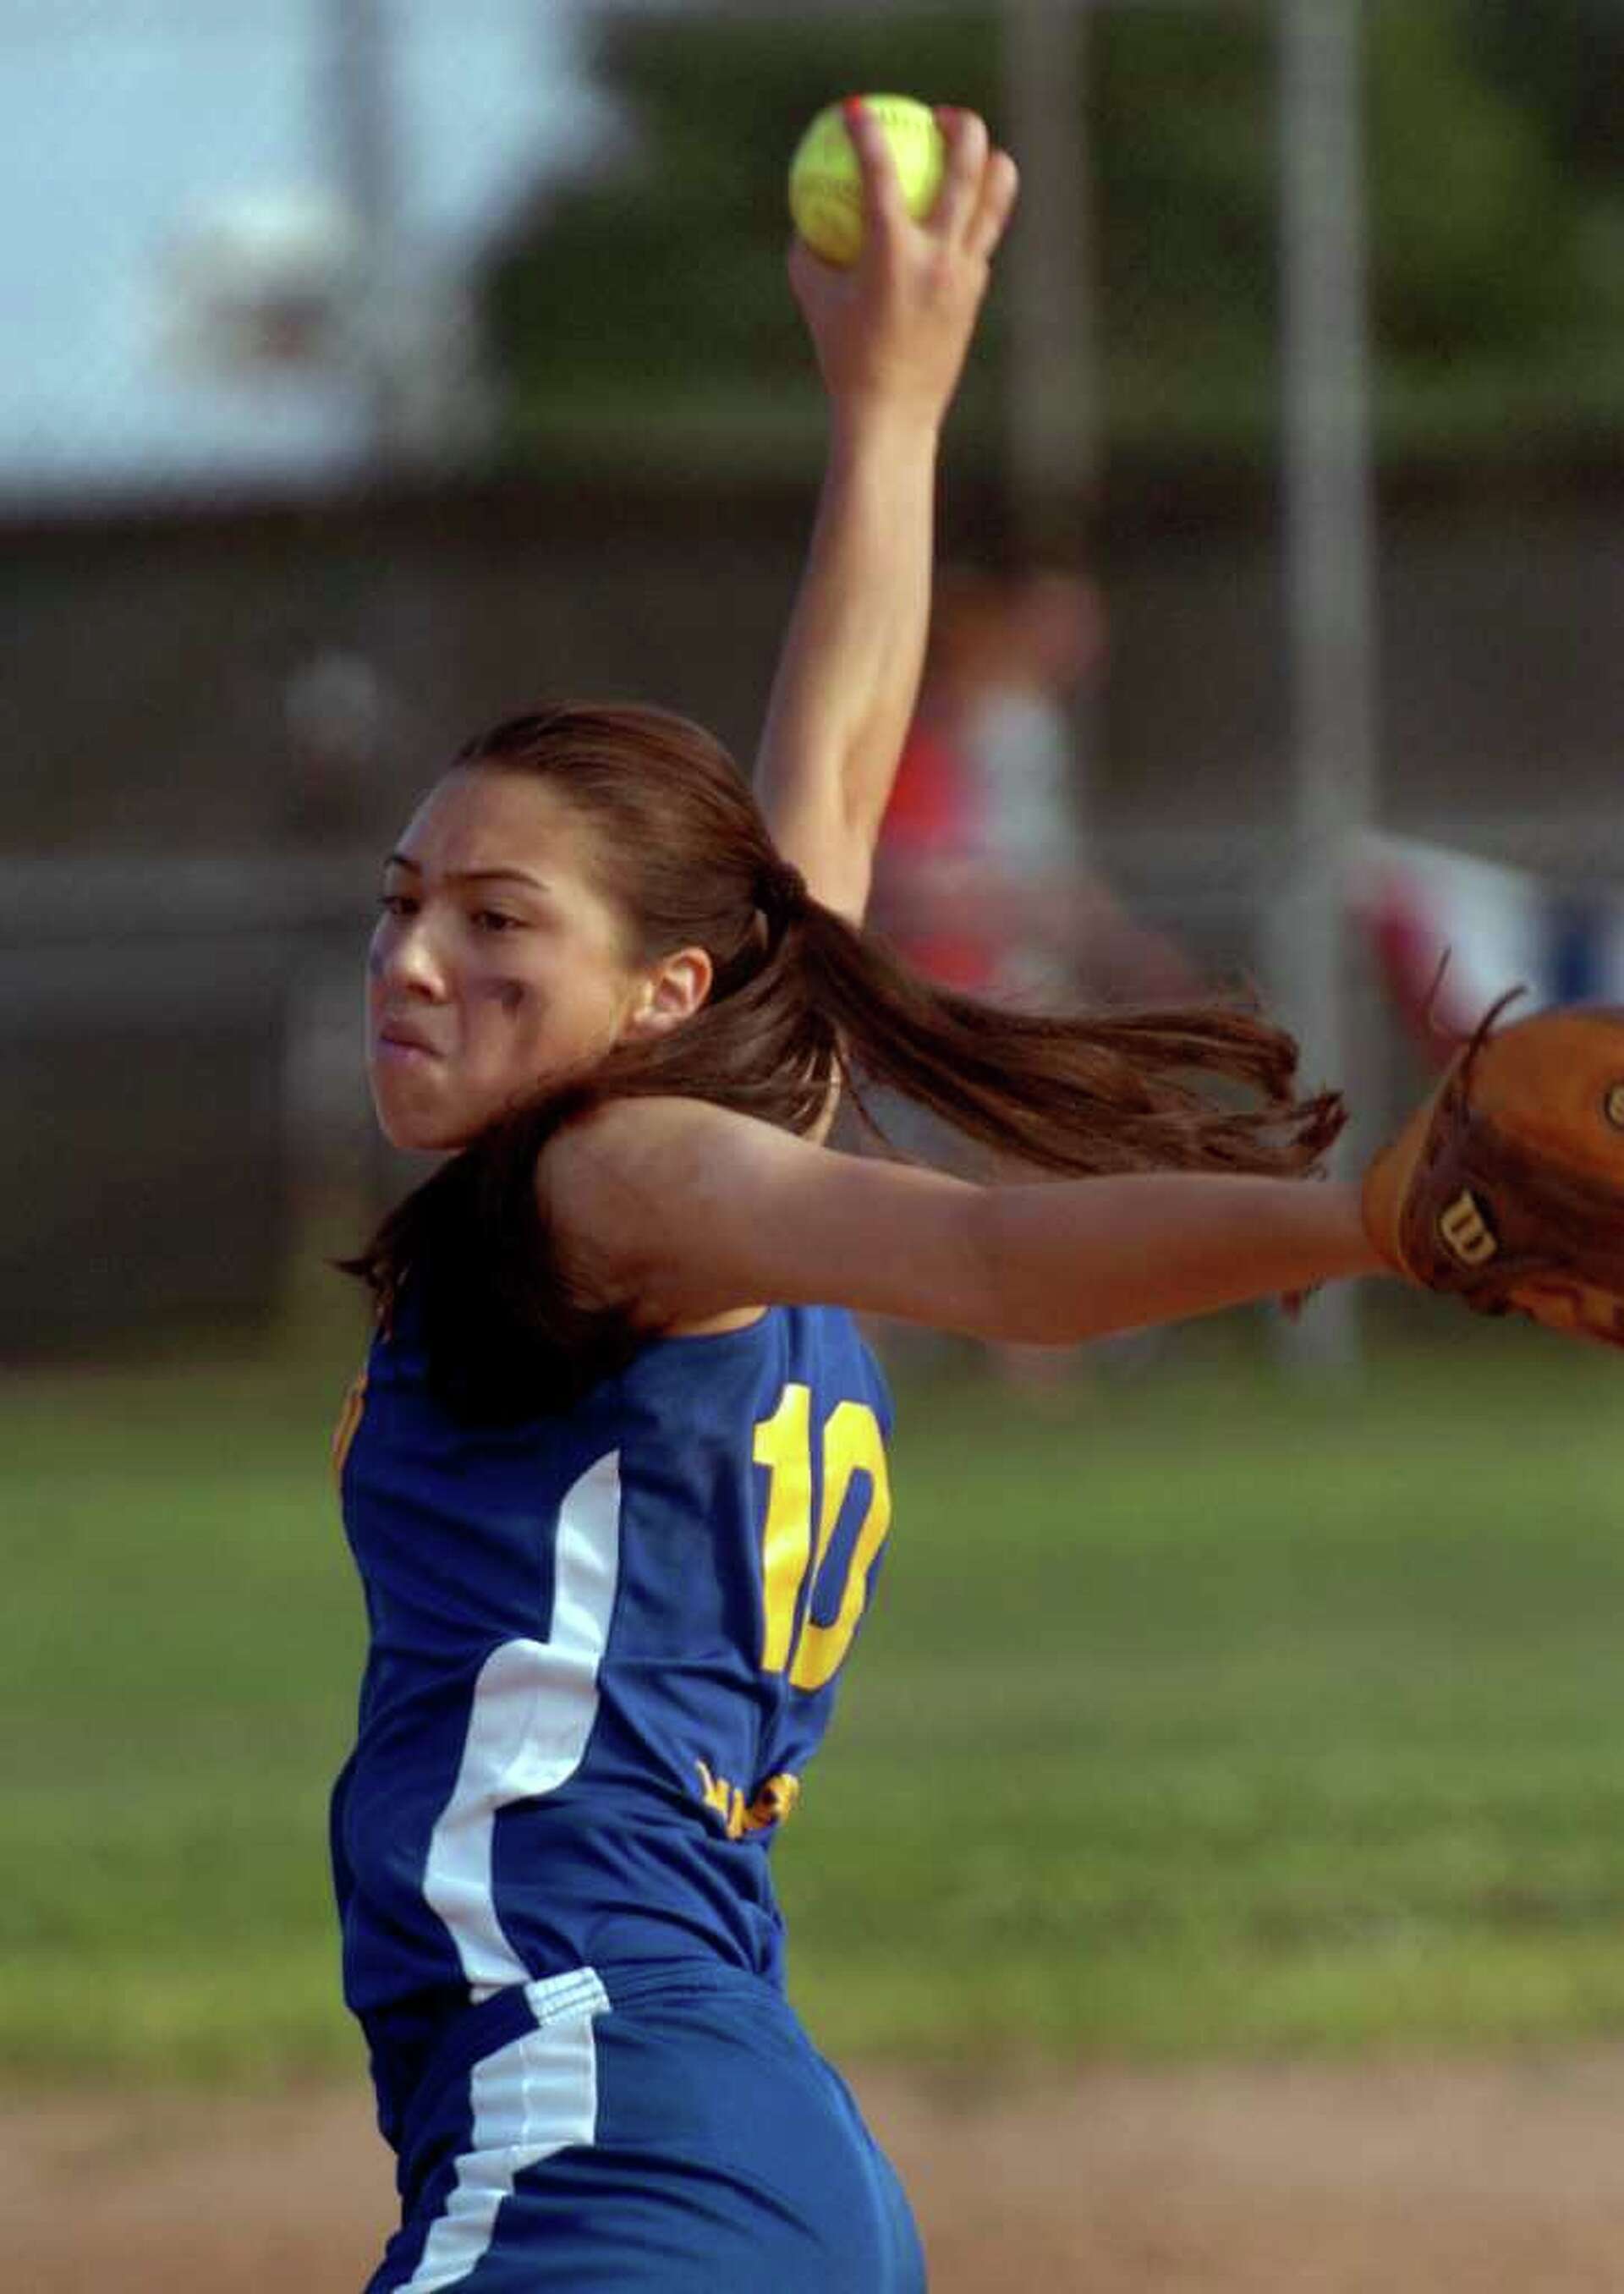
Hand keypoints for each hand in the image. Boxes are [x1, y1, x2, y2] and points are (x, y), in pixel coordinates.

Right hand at [788, 102, 1019, 430]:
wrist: (892, 414)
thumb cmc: (844, 358)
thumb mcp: (815, 300)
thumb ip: (809, 251)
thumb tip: (806, 214)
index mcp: (892, 253)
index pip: (880, 173)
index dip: (866, 133)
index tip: (855, 110)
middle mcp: (938, 255)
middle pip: (965, 166)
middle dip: (958, 126)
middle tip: (938, 117)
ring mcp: (965, 271)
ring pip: (994, 197)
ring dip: (990, 162)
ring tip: (973, 153)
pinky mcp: (976, 290)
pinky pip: (982, 236)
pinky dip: (973, 214)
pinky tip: (958, 214)